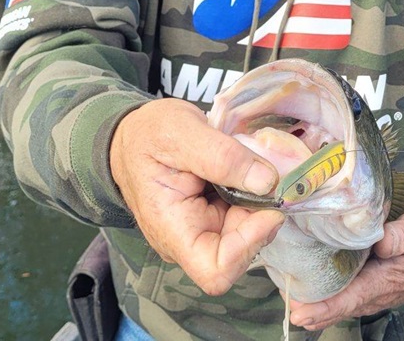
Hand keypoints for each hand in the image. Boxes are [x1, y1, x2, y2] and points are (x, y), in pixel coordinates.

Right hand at [110, 98, 283, 295]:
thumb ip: (222, 157)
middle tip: (270, 172)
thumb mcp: (181, 132)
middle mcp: (188, 239)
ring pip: (247, 231)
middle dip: (261, 214)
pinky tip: (250, 167)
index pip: (216, 271)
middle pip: (240, 251)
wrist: (133, 133)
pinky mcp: (213, 215)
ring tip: (256, 162)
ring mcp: (202, 229)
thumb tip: (267, 182)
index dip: (250, 244)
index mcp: (171, 229)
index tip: (269, 206)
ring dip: (261, 201)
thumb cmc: (148, 134)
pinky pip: (244, 215)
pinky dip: (255, 193)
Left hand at [289, 212, 403, 330]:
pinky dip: (325, 294)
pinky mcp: (370, 282)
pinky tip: (309, 287)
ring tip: (289, 294)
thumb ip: (402, 236)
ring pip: (340, 301)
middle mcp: (375, 291)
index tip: (301, 311)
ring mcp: (372, 290)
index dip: (324, 306)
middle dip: (312, 308)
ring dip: (316, 303)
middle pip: (339, 304)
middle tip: (286, 303)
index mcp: (384, 280)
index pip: (350, 297)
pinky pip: (345, 293)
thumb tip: (380, 240)